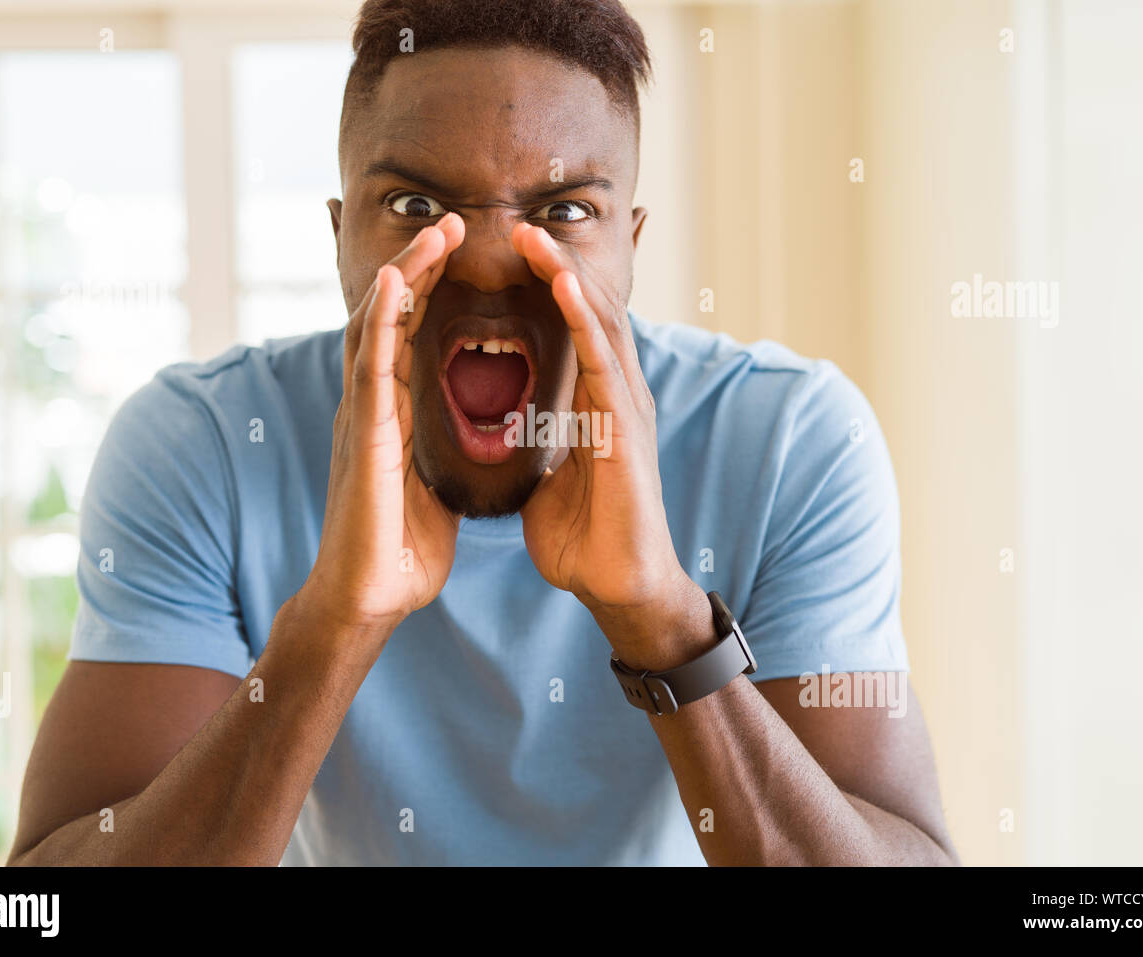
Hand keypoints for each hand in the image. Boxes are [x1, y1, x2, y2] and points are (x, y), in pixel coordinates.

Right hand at [303, 213, 465, 636]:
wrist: (371, 598)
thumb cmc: (400, 549)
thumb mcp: (431, 485)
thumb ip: (439, 451)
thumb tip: (468, 438)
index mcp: (391, 413)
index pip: (407, 335)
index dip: (429, 290)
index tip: (460, 252)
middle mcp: (371, 405)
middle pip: (389, 316)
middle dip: (417, 266)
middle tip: (451, 222)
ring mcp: (362, 417)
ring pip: (376, 328)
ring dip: (404, 276)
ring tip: (433, 233)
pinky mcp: (363, 438)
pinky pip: (370, 368)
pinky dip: (381, 321)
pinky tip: (394, 284)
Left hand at [510, 223, 707, 660]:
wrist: (619, 588)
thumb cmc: (588, 538)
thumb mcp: (551, 474)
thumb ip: (541, 441)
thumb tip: (515, 429)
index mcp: (600, 401)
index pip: (577, 328)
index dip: (550, 287)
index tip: (514, 255)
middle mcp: (620, 393)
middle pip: (592, 311)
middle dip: (558, 264)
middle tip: (520, 225)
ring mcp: (628, 407)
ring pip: (602, 321)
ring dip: (569, 274)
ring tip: (536, 236)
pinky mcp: (626, 429)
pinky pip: (603, 360)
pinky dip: (583, 318)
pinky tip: (562, 284)